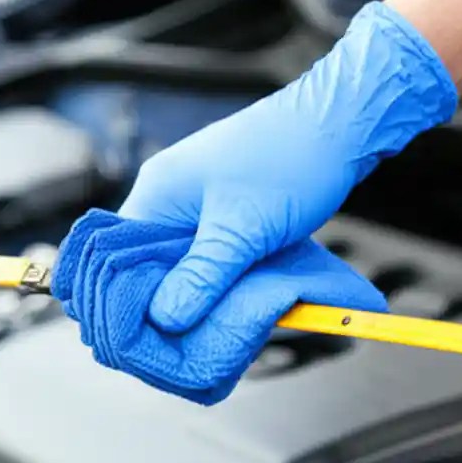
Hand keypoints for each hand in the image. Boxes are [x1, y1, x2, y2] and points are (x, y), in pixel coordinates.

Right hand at [118, 1, 457, 332]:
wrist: (343, 122)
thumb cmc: (292, 161)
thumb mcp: (244, 230)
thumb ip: (202, 277)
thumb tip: (164, 322)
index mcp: (156, 195)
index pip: (119, 264)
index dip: (131, 305)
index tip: (152, 340)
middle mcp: (169, 199)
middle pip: (150, 269)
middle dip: (171, 306)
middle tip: (192, 341)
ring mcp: (198, 204)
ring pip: (185, 267)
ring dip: (202, 296)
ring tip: (221, 327)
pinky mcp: (228, 211)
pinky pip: (212, 257)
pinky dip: (223, 281)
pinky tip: (240, 302)